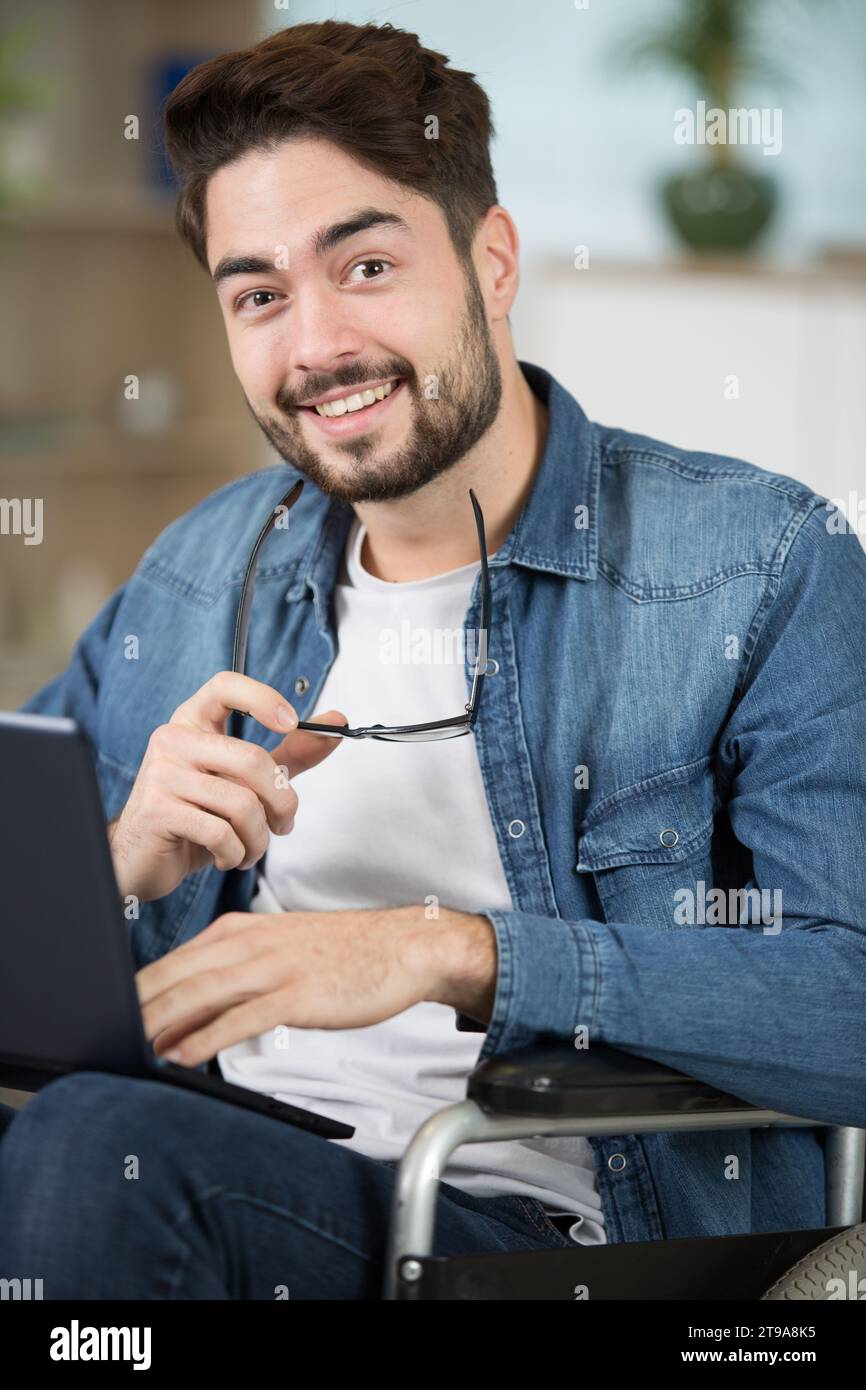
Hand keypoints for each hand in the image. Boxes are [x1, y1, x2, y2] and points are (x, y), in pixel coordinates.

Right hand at [108, 670, 345, 902]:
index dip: (262, 697)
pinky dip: (235, 853)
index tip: (292, 721)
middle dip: (282, 802)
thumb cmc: (196, 815)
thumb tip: (337, 722)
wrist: (142, 860)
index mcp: (193, 722)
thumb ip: (289, 753)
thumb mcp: (245, 782)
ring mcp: (161, 773)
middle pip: (251, 759)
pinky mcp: (157, 810)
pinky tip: (227, 857)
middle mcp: (173, 739)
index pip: (225, 686)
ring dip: (259, 838)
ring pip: (241, 803)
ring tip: (250, 848)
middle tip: (284, 824)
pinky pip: (220, 831)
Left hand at [136, 906, 435, 1066]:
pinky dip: (204, 1036)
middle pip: (180, 974)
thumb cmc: (344, 955)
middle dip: (138, 1005)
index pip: (178, 959)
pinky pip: (240, 1018)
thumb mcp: (282, 952)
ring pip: (201, 993)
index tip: (112, 1012)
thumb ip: (236, 975)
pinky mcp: (297, 993)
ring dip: (160, 1021)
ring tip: (128, 1044)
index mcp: (244, 929)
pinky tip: (180, 1054)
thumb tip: (188, 1014)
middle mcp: (252, 943)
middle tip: (106, 1032)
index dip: (140, 987)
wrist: (404, 948)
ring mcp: (274, 967)